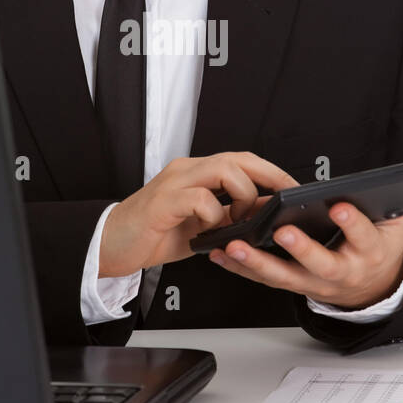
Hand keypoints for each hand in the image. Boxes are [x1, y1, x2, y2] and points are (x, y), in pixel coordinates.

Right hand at [99, 152, 298, 277]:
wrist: (109, 244)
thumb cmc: (152, 234)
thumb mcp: (200, 226)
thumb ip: (227, 218)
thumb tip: (262, 218)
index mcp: (196, 174)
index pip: (242, 160)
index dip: (271, 172)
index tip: (292, 189)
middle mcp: (187, 171)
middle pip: (239, 158)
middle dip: (269, 177)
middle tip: (284, 199)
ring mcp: (175, 183)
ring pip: (224, 170)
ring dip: (242, 196)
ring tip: (239, 219)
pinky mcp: (164, 202)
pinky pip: (201, 199)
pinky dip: (215, 216)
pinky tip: (209, 231)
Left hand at [208, 153, 402, 308]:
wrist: (373, 284)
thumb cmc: (381, 245)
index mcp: (369, 252)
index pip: (364, 238)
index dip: (353, 224)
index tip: (340, 207)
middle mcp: (341, 272)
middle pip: (321, 264)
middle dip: (303, 250)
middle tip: (285, 231)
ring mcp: (314, 282)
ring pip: (285, 277)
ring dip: (259, 262)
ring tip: (236, 244)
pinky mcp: (292, 284)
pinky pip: (264, 279)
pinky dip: (241, 268)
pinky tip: (221, 253)